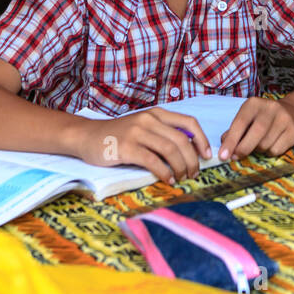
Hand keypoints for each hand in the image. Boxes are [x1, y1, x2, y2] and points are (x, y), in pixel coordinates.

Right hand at [72, 108, 210, 183]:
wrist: (86, 136)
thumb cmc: (117, 135)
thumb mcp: (143, 126)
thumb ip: (162, 133)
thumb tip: (189, 149)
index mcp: (156, 113)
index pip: (189, 122)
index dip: (202, 139)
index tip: (207, 155)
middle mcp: (149, 120)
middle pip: (182, 140)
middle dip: (193, 159)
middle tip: (194, 173)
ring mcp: (137, 133)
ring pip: (170, 150)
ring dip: (181, 167)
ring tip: (183, 178)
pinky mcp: (127, 147)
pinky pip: (153, 161)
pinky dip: (165, 172)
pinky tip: (169, 180)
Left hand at [218, 98, 293, 160]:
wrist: (293, 112)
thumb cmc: (263, 118)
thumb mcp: (247, 118)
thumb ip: (234, 131)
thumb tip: (225, 147)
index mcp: (254, 103)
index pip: (240, 122)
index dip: (231, 141)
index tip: (223, 156)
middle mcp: (270, 108)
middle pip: (255, 133)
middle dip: (243, 149)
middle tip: (236, 157)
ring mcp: (284, 118)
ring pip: (265, 144)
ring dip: (258, 150)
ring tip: (259, 144)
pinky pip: (276, 150)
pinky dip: (269, 153)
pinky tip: (272, 144)